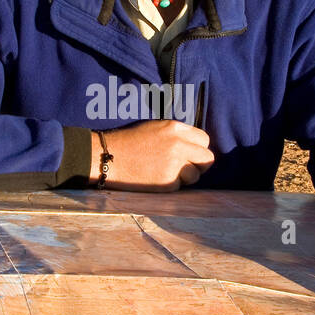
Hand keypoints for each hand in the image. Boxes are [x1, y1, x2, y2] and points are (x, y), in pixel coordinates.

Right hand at [90, 119, 214, 190]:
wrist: (108, 158)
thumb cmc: (129, 142)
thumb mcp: (155, 128)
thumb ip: (177, 135)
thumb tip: (196, 147)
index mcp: (175, 128)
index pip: (204, 139)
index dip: (199, 148)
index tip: (192, 154)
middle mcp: (178, 144)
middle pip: (207, 158)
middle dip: (199, 164)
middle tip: (187, 168)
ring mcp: (174, 164)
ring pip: (196, 175)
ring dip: (186, 177)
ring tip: (167, 173)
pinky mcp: (167, 182)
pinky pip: (180, 186)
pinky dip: (171, 185)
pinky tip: (156, 179)